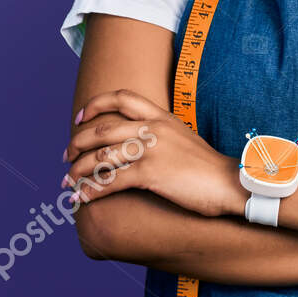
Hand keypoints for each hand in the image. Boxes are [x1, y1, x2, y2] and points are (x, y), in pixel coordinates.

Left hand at [62, 89, 243, 216]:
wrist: (231, 183)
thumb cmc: (208, 167)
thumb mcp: (184, 138)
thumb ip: (161, 134)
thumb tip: (138, 143)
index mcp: (161, 117)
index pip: (122, 97)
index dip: (95, 105)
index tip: (80, 119)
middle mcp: (153, 129)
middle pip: (102, 128)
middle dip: (77, 143)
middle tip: (66, 156)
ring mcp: (151, 150)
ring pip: (100, 156)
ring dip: (77, 171)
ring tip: (67, 183)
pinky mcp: (151, 174)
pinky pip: (111, 181)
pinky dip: (91, 191)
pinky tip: (82, 199)